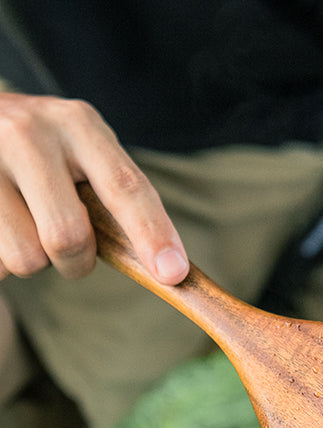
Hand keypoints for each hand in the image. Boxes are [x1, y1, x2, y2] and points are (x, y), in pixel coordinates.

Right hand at [0, 92, 187, 282]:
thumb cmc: (47, 155)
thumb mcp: (85, 154)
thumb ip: (118, 200)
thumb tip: (168, 268)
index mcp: (78, 124)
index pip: (126, 188)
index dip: (152, 235)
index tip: (172, 275)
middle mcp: (27, 132)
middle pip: (68, 237)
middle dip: (78, 263)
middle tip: (73, 253)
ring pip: (25, 257)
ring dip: (33, 261)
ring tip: (24, 226)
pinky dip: (1, 260)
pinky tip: (1, 223)